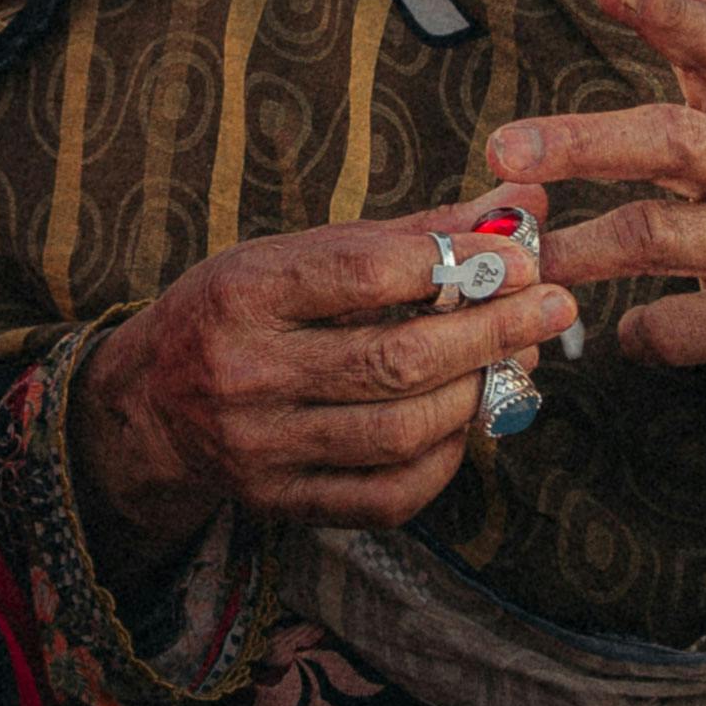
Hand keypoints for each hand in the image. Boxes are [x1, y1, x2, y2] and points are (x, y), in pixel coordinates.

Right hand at [72, 213, 581, 570]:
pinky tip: (467, 417)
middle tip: (553, 306)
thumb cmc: (244, 309)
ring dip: (478, 393)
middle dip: (489, 332)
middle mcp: (243, 374)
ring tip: (518, 357)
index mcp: (243, 293)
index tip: (522, 255)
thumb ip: (413, 233)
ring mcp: (260, 450)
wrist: (152, 404)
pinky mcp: (281, 505)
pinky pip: (388, 495)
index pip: (362, 273)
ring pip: (400, 433)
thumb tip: (523, 200)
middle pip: (393, 361)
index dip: (454, 263)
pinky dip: (445, 456)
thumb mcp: (301, 253)